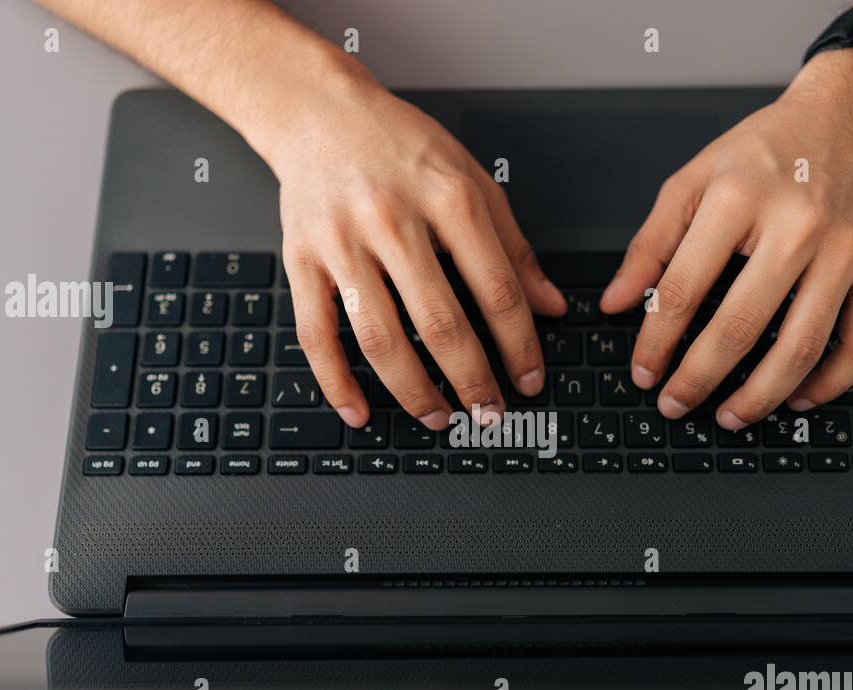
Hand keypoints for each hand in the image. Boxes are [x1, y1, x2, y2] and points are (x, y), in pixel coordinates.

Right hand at [255, 62, 565, 428]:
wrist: (318, 110)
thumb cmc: (399, 145)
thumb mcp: (472, 178)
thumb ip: (513, 247)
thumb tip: (551, 307)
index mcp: (448, 198)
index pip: (496, 289)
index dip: (518, 345)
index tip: (530, 380)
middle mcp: (394, 220)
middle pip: (440, 322)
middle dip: (471, 380)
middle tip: (490, 413)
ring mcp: (342, 242)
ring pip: (380, 337)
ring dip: (414, 391)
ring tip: (439, 417)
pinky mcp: (300, 259)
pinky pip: (316, 334)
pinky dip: (337, 382)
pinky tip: (359, 412)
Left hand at [600, 49, 852, 428]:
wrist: (850, 115)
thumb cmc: (769, 148)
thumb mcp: (695, 178)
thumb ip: (651, 243)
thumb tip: (617, 303)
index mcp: (738, 198)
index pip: (683, 289)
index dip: (655, 342)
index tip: (643, 372)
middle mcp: (796, 224)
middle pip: (740, 326)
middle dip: (699, 380)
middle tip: (676, 405)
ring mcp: (845, 249)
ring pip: (803, 346)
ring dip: (762, 396)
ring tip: (731, 417)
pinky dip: (830, 383)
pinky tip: (798, 397)